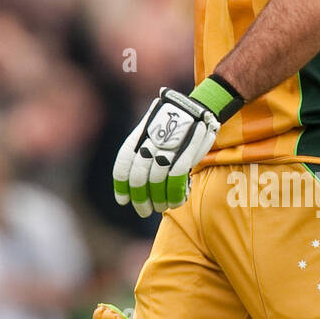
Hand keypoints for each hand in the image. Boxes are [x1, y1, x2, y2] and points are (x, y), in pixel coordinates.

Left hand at [113, 88, 218, 218]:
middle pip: (139, 175)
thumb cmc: (174, 126)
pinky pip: (177, 178)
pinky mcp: (186, 150)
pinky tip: (175, 202)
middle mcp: (152, 139)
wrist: (198, 107)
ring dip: (158, 199)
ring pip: (157, 179)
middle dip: (140, 198)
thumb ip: (143, 155)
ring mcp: (169, 145)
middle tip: (143, 211)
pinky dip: (175, 194)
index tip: (122, 200)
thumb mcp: (153, 133)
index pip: (124, 162)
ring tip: (160, 207)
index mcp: (140, 134)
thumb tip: (136, 188)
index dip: (122, 185)